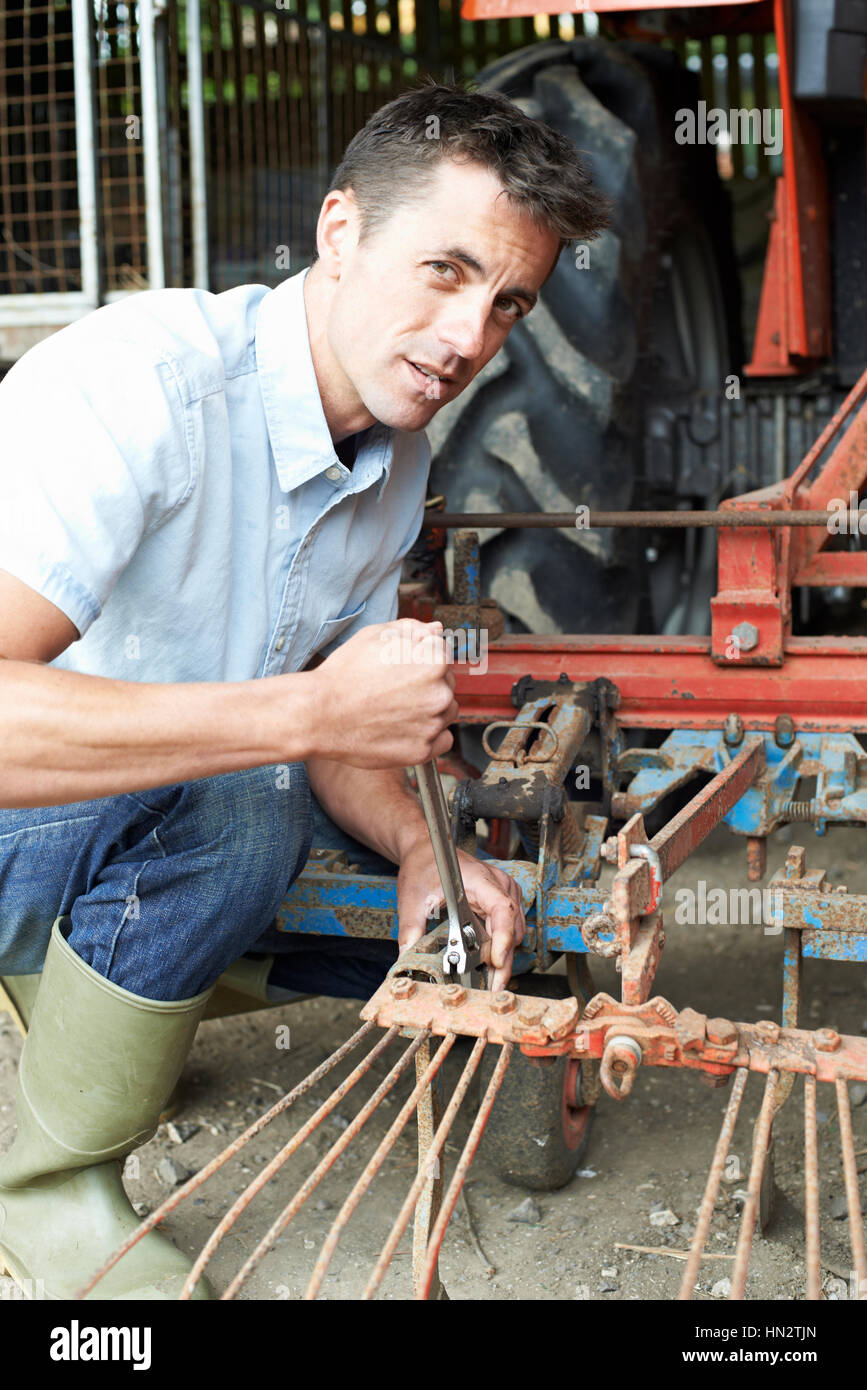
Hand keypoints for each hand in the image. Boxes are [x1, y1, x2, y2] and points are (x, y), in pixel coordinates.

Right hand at [307, 619, 459, 768]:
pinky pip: (442, 741)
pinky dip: (429, 736)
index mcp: (434, 660)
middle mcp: (440, 693)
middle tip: (392, 690)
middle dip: (426, 684)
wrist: (319, 714)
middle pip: (446, 684)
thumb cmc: (344, 674)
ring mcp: (432, 724)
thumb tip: (437, 630)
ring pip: (446, 712)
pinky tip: (404, 729)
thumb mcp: (376, 635)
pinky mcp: (422, 750)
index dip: (418, 660)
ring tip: (395, 710)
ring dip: (429, 710)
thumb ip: (413, 629)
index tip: (398, 669)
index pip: (442, 656)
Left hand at [396, 837, 525, 992]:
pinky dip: (500, 944)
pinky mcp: (501, 899)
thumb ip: (410, 929)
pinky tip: (487, 960)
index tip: (496, 962)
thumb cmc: (424, 863)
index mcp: (480, 880)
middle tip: (489, 985)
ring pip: (514, 930)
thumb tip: (407, 958)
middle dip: (502, 959)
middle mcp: (499, 885)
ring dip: (503, 954)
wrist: (428, 848)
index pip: (502, 910)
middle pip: (512, 928)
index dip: (503, 939)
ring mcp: (504, 891)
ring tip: (487, 977)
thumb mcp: (412, 898)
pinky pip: (509, 926)